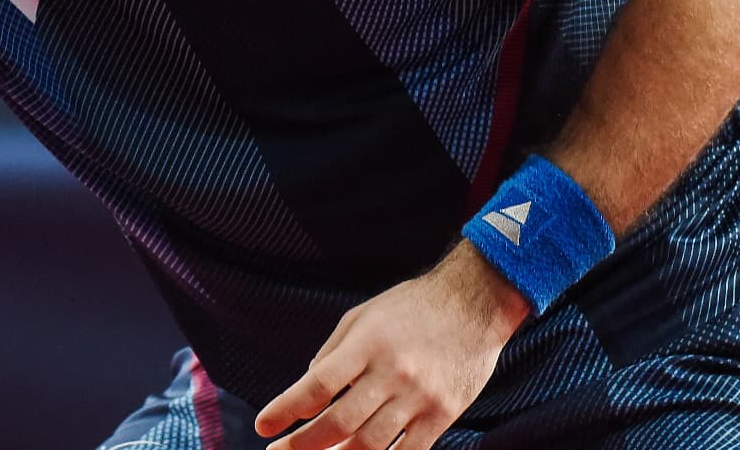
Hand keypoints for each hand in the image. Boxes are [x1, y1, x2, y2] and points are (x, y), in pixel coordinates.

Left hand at [254, 244, 528, 449]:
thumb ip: (333, 353)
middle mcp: (392, 374)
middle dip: (303, 444)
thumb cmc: (412, 307)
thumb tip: (309, 389)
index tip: (264, 425)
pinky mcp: (444, 414)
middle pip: (339, 422)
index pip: (317, 385)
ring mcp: (420, 397)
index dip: (286, 409)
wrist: (475, 303)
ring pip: (371, 444)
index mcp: (367, 345)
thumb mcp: (362, 316)